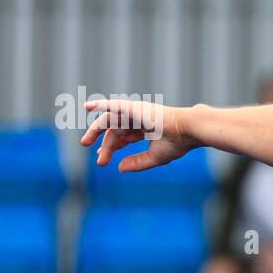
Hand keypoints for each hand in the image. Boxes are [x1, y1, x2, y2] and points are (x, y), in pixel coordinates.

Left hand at [81, 98, 196, 171]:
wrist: (187, 130)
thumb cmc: (177, 143)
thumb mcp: (154, 157)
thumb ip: (137, 163)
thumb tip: (118, 168)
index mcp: (147, 129)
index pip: (124, 137)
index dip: (113, 148)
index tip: (102, 159)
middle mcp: (139, 119)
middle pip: (115, 131)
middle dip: (105, 145)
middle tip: (99, 160)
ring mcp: (136, 112)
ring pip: (110, 121)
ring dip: (96, 131)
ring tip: (85, 142)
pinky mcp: (133, 108)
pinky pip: (112, 105)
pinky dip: (100, 104)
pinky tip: (87, 107)